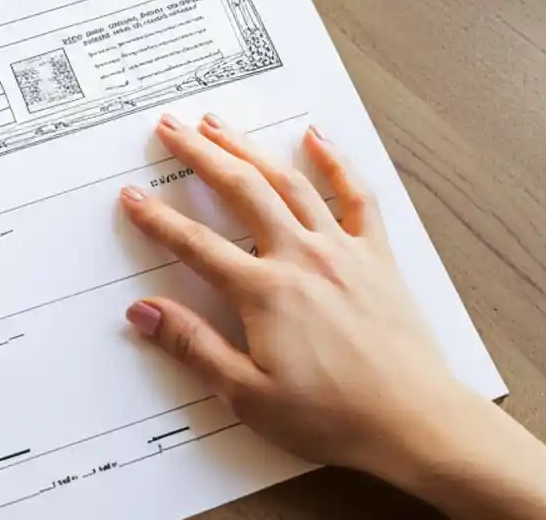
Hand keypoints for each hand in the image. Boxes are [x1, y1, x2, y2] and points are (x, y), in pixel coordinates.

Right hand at [120, 114, 545, 518]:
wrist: (414, 422)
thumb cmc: (332, 417)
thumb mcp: (248, 395)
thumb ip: (193, 346)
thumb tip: (144, 312)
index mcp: (264, 292)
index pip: (195, 245)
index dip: (157, 218)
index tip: (131, 195)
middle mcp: (301, 257)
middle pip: (241, 190)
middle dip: (201, 154)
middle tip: (172, 127)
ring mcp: (341, 250)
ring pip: (289, 182)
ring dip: (251, 148)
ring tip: (221, 123)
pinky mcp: (376, 257)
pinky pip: (357, 197)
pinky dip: (337, 162)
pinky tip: (317, 138)